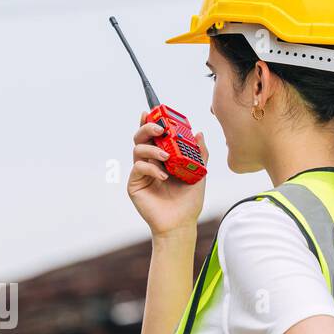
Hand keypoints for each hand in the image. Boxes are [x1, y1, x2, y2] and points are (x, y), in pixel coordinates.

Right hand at [127, 111, 207, 236]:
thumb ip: (199, 152)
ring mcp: (141, 173)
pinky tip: (163, 176)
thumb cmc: (188, 200)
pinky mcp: (135, 184)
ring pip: (138, 150)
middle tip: (159, 129)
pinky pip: (138, 167)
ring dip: (152, 149)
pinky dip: (151, 168)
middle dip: (148, 128)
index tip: (153, 111)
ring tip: (166, 157)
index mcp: (163, 157)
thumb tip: (198, 132)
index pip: (154, 135)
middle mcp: (150, 162)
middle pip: (140, 137)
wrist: (181, 223)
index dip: (151, 121)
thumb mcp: (199, 172)